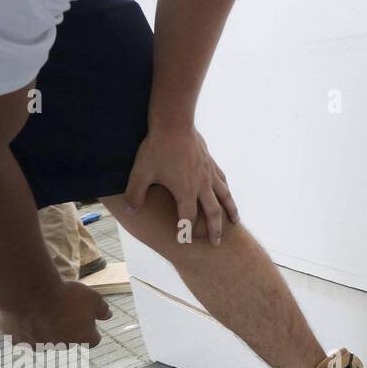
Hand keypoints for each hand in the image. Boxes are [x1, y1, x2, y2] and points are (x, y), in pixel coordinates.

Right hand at [0, 280, 110, 346]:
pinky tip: (24, 313)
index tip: (88, 321)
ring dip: (45, 331)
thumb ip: (102, 309)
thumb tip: (108, 316)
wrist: (31, 294)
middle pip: (68, 341)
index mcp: (83, 337)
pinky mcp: (17, 340)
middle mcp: (61, 346)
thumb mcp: (93, 297)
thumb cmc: (65, 294)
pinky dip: (24, 327)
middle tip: (62, 311)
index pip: (93, 340)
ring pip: (44, 341)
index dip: (92, 330)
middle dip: (67, 330)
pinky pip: (22, 336)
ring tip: (42, 311)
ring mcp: (37, 345)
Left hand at [125, 126, 237, 245]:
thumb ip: (135, 194)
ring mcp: (208, 173)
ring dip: (230, 211)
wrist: (174, 124)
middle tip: (216, 243)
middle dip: (215, 229)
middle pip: (212, 212)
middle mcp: (201, 186)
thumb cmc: (156, 149)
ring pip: (224, 196)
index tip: (184, 242)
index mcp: (185, 192)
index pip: (187, 218)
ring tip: (235, 222)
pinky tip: (227, 193)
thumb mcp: (140, 173)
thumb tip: (131, 211)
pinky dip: (226, 190)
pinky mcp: (210, 162)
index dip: (185, 232)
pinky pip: (222, 180)